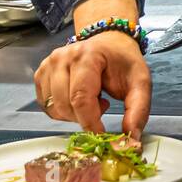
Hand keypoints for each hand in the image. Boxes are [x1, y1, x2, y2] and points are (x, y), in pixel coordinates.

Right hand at [33, 0, 150, 134]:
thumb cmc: (123, 61)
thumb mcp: (140, 82)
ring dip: (74, 114)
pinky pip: (47, 106)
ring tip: (93, 99)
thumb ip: (138, 110)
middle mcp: (62, 57)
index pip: (81, 97)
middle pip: (65, 105)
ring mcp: (48, 65)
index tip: (102, 135)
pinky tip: (79, 98)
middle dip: (85, 117)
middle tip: (103, 105)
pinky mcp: (41, 74)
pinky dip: (63, 110)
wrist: (109, 43)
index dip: (90, 121)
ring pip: (54, 108)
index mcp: (87, 55)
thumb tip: (131, 139)